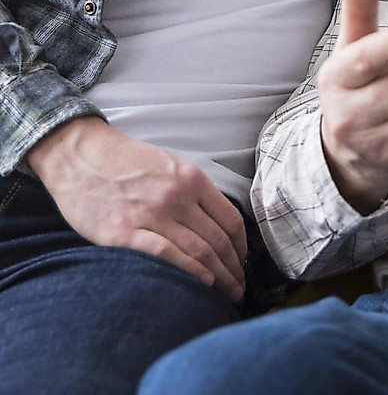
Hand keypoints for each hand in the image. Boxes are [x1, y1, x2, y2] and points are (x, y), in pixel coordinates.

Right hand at [27, 117, 246, 300]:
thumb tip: (215, 224)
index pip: (230, 219)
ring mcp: (151, 214)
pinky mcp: (123, 232)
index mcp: (192, 179)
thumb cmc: (126, 162)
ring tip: (226, 294)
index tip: (242, 263)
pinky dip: (188, 271)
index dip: (242, 247)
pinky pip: (165, 254)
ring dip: (218, 277)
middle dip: (234, 269)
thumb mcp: (171, 166)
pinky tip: (201, 284)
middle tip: (239, 288)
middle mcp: (177, 196)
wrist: (82, 156)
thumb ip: (193, 192)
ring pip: (198, 251)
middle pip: (218, 240)